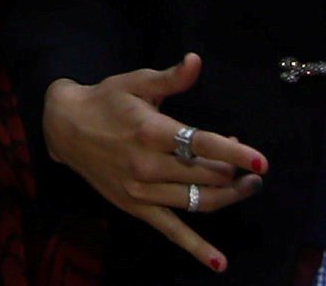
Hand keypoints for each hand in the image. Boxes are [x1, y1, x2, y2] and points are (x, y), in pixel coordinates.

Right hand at [42, 56, 263, 271]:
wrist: (63, 126)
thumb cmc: (105, 100)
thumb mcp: (135, 82)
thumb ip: (170, 78)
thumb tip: (196, 61)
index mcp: (150, 131)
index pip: (201, 145)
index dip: (234, 154)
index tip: (262, 162)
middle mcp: (147, 164)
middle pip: (206, 175)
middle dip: (235, 171)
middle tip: (247, 166)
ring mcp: (142, 190)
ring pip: (198, 200)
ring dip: (230, 197)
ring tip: (248, 188)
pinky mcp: (136, 207)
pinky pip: (171, 230)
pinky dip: (196, 248)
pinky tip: (219, 262)